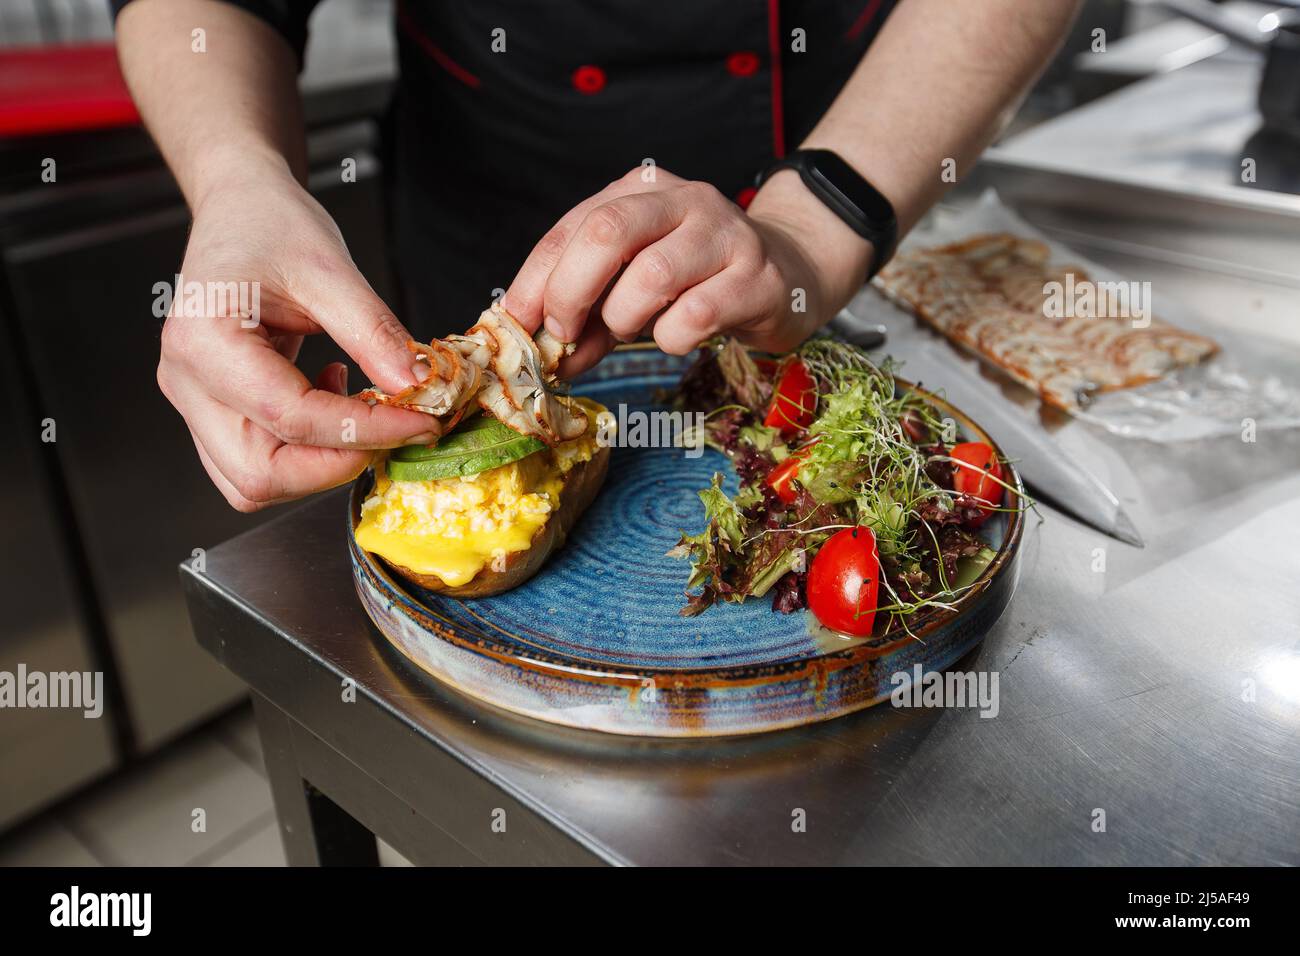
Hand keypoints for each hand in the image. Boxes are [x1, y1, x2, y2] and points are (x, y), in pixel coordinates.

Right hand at [157, 168, 439, 511]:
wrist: (240, 209)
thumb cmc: (272, 225)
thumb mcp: (331, 268)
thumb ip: (373, 332)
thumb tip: (417, 389)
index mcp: (204, 341)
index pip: (291, 418)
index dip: (364, 430)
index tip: (422, 422)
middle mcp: (185, 382)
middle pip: (260, 472)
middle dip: (337, 464)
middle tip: (394, 427)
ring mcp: (194, 403)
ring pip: (254, 481)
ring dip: (320, 464)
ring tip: (357, 404)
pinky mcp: (213, 412)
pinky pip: (256, 463)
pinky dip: (304, 454)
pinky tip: (331, 399)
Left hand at [503, 166, 872, 374]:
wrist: (789, 273)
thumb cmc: (698, 280)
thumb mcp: (632, 285)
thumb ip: (587, 314)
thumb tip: (542, 355)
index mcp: (642, 190)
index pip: (573, 226)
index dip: (536, 278)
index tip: (514, 323)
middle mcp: (684, 200)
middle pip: (607, 233)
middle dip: (571, 292)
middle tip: (564, 333)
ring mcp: (725, 234)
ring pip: (651, 276)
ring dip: (625, 319)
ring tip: (634, 328)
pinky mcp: (757, 278)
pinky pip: (695, 316)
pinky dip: (672, 338)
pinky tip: (680, 335)